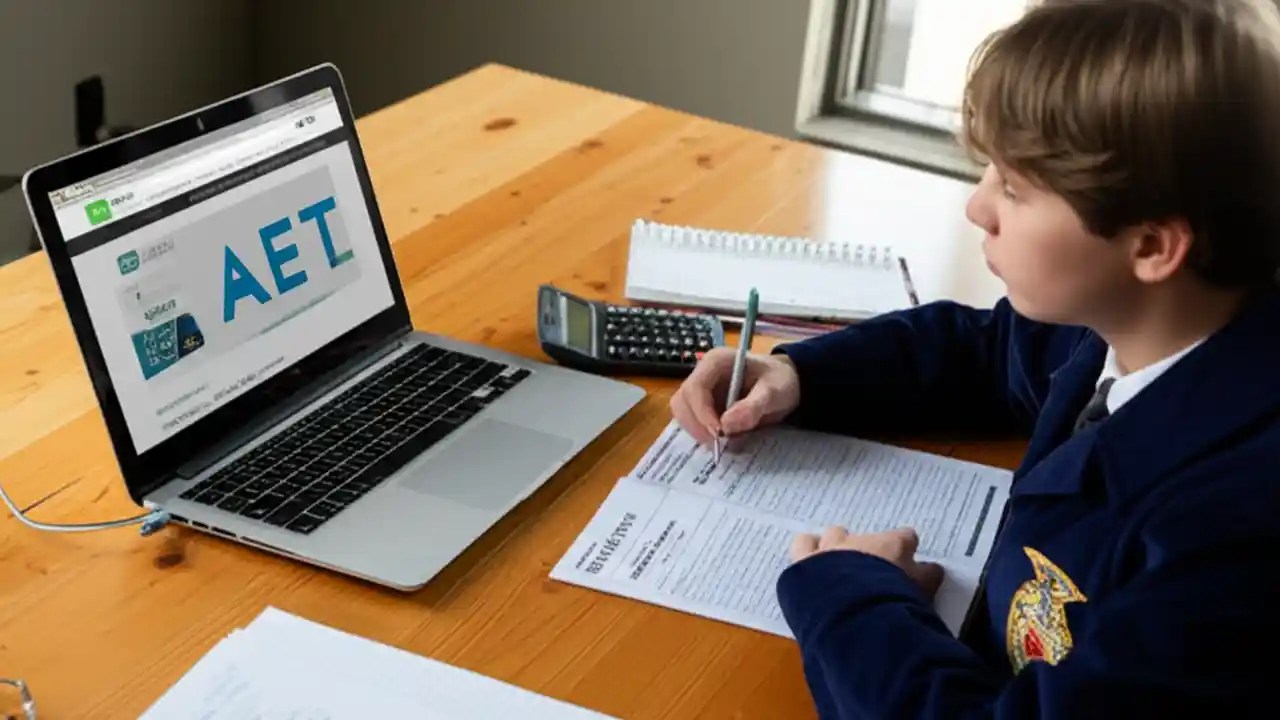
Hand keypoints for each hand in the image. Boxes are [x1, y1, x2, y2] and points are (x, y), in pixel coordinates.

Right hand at [669, 347, 801, 445]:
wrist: (784, 384)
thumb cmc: (780, 381)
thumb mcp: (774, 391)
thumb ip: (752, 406)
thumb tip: (726, 425)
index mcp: (716, 362)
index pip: (694, 387)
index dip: (701, 412)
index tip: (718, 433)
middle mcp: (702, 374)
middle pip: (682, 401)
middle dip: (697, 424)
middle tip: (719, 442)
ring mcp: (700, 390)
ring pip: (683, 413)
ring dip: (698, 431)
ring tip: (723, 441)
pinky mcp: (702, 405)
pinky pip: (692, 421)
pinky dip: (703, 433)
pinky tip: (722, 438)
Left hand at [790, 526, 944, 597]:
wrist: (856, 611)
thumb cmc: (896, 601)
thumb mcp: (922, 592)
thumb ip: (927, 578)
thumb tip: (933, 570)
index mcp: (892, 545)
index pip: (905, 536)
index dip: (906, 549)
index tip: (907, 560)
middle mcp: (860, 541)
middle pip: (865, 536)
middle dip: (866, 550)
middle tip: (868, 571)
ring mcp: (832, 549)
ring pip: (831, 535)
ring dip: (834, 546)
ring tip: (835, 564)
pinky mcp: (805, 561)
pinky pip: (802, 545)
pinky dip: (806, 554)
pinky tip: (808, 566)